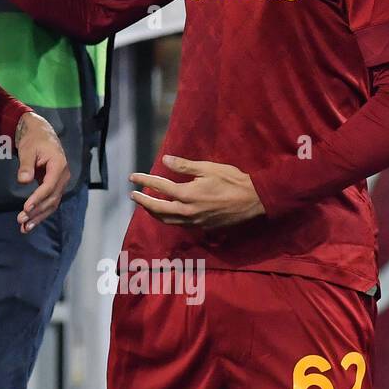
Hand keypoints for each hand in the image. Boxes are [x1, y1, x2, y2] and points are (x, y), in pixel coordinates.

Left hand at [14, 111, 69, 231]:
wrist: (41, 135)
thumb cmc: (34, 140)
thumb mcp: (28, 149)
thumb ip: (26, 165)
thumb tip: (23, 180)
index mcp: (59, 165)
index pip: (50, 186)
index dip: (38, 198)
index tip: (26, 207)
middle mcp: (63, 177)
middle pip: (52, 198)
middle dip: (37, 211)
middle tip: (21, 220)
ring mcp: (60, 183)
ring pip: (52, 204)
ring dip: (39, 217)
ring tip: (24, 228)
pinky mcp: (54, 188)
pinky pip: (49, 203)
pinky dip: (40, 213)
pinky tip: (29, 224)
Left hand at [129, 154, 264, 228]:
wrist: (255, 200)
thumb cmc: (232, 180)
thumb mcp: (208, 168)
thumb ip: (184, 166)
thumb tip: (164, 160)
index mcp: (188, 194)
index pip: (159, 187)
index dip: (144, 181)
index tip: (133, 177)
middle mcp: (188, 211)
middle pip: (158, 209)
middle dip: (143, 202)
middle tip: (133, 195)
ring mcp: (195, 222)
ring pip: (167, 220)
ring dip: (154, 213)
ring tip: (146, 205)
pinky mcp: (203, 227)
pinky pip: (180, 224)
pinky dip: (169, 219)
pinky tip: (167, 213)